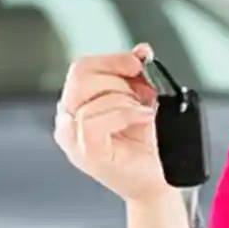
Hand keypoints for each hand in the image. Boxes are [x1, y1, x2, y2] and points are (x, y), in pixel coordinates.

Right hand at [54, 43, 171, 203]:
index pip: (81, 67)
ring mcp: (73, 139)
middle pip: (80, 76)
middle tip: (142, 93)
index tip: (138, 64)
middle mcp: (68, 120)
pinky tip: (141, 119)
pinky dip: (124, 114)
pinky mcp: (86, 154)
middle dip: (119, 79)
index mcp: (77, 103)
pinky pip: (94, 121)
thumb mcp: (143, 97)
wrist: (160, 177)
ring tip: (143, 112)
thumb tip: (141, 50)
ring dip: (126, 100)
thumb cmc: (148, 143)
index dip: (112, 60)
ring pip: (90, 99)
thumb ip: (137, 73)